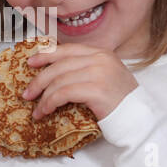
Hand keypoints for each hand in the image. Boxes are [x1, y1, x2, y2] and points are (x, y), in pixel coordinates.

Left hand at [22, 43, 136, 120]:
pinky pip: (63, 93)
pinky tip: (45, 111)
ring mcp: (98, 73)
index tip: (31, 63)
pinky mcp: (95, 90)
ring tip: (37, 108)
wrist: (138, 117)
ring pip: (59, 80)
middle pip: (59, 65)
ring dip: (43, 97)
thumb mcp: (106, 76)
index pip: (67, 49)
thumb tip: (57, 72)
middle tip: (28, 93)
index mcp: (102, 53)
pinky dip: (50, 103)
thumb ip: (87, 68)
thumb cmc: (121, 100)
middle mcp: (100, 59)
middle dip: (39, 80)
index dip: (46, 55)